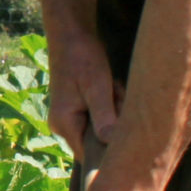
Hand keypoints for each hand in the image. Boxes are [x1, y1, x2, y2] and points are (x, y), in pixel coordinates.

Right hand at [46, 32, 120, 157]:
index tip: (127, 134)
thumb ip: (104, 116)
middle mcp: (63, 126)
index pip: (90, 156)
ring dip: (114, 110)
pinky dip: (110, 104)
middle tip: (116, 96)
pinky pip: (100, 116)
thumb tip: (112, 143)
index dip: (110, 151)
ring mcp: (70, 118)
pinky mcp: (77, 109)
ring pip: (102, 127)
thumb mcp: (97, 86)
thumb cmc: (82, 57)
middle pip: (98, 141)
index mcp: (64, 123)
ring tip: (113, 87)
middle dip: (114, 123)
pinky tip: (111, 87)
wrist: (71, 34)